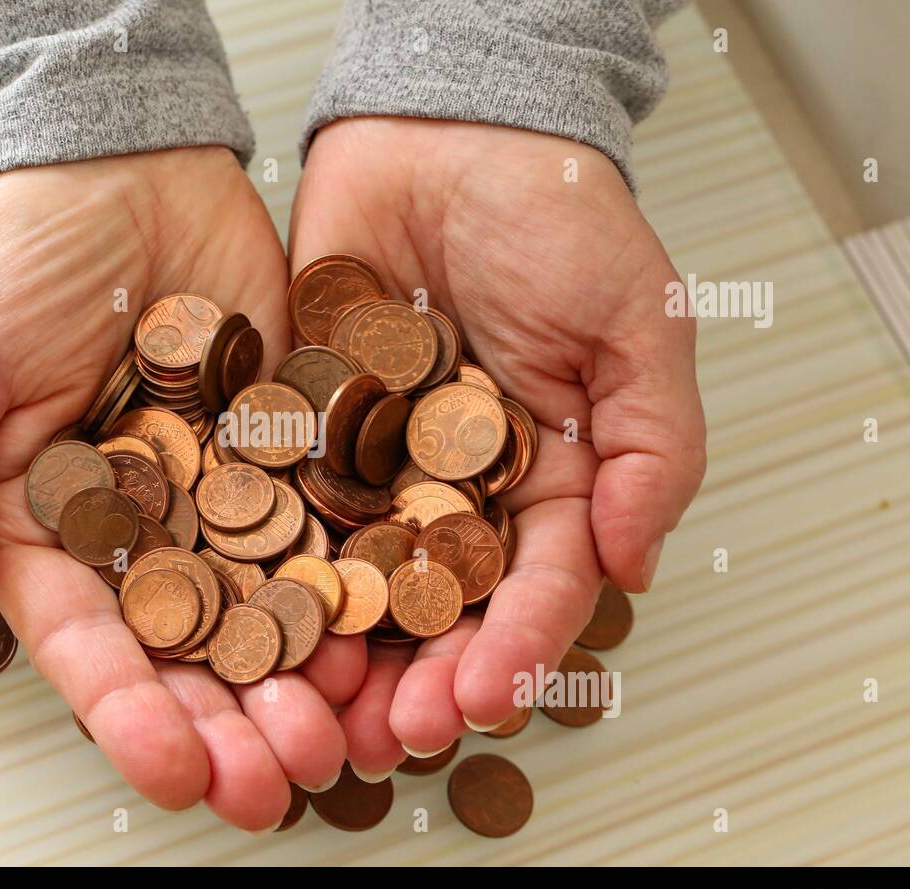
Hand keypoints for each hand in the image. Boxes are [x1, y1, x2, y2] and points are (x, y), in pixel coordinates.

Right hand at [0, 147, 357, 829]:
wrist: (121, 167)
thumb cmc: (14, 258)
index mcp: (49, 532)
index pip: (91, 645)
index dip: (130, 715)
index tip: (176, 771)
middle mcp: (142, 534)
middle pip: (190, 651)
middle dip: (232, 723)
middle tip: (278, 780)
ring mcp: (223, 499)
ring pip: (269, 610)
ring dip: (304, 679)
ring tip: (343, 732)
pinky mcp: (292, 455)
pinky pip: (329, 529)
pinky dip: (354, 585)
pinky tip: (383, 635)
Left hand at [290, 118, 705, 774]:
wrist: (442, 132)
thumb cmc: (553, 216)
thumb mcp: (637, 325)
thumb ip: (654, 447)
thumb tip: (636, 567)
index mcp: (543, 475)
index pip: (534, 583)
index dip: (516, 647)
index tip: (485, 697)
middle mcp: (454, 485)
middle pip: (438, 605)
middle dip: (420, 676)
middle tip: (393, 734)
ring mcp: (372, 465)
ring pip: (355, 579)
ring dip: (340, 652)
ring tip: (320, 712)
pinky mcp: (299, 431)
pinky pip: (283, 508)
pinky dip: (271, 566)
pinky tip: (256, 618)